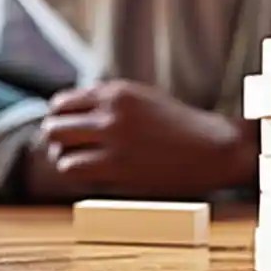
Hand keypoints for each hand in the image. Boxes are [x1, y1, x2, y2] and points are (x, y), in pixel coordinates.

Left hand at [34, 80, 257, 198]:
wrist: (216, 147)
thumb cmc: (183, 129)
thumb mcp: (146, 101)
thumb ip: (113, 105)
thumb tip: (77, 120)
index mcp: (117, 91)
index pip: (63, 103)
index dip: (61, 122)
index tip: (69, 136)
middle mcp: (111, 110)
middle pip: (54, 124)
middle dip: (56, 141)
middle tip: (69, 154)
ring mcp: (113, 137)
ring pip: (57, 146)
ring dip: (63, 158)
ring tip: (80, 167)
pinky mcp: (117, 164)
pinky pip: (71, 168)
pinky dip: (74, 175)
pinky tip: (92, 178)